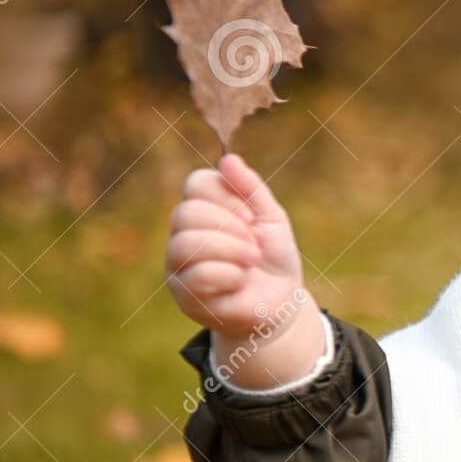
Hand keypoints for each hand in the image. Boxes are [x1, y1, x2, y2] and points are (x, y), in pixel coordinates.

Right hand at [165, 153, 326, 387]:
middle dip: (232, 227)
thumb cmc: (273, 257)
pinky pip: (197, 275)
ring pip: (187, 243)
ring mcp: (178, 265)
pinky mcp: (184, 295)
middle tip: (253, 244)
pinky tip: (240, 281)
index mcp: (203, 210)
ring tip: (251, 261)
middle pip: (187, 212)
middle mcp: (183, 234)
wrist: (281, 302)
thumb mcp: (272, 218)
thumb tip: (228, 159)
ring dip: (231, 250)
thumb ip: (251, 188)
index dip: (229, 196)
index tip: (251, 215)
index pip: (196, 183)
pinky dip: (229, 275)